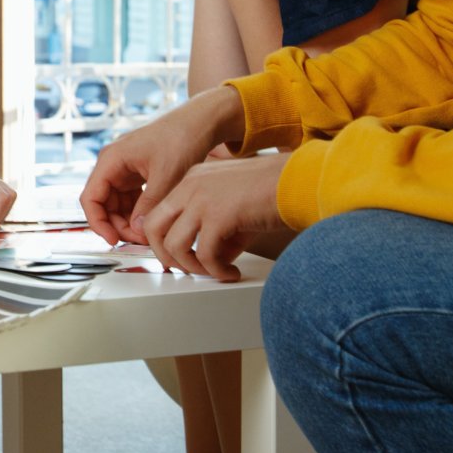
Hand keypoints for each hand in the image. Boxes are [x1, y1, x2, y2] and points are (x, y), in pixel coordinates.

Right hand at [80, 87, 244, 244]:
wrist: (200, 122)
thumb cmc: (182, 137)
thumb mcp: (166, 176)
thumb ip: (149, 205)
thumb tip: (136, 230)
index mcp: (111, 159)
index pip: (90, 197)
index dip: (97, 222)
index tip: (112, 240)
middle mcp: (114, 164)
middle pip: (103, 204)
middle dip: (117, 225)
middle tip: (138, 240)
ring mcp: (125, 170)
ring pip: (116, 205)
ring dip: (128, 222)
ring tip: (147, 234)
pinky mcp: (138, 174)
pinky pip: (130, 200)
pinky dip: (138, 213)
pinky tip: (151, 222)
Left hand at [139, 152, 289, 280]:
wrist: (299, 181)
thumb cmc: (273, 192)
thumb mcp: (234, 210)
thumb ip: (217, 233)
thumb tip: (211, 260)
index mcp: (191, 179)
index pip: (157, 213)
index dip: (162, 242)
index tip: (178, 259)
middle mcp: (191, 185)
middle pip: (153, 227)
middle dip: (166, 256)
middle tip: (186, 270)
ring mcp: (202, 199)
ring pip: (173, 244)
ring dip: (191, 267)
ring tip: (213, 272)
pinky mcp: (219, 215)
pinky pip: (205, 254)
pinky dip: (216, 271)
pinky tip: (231, 273)